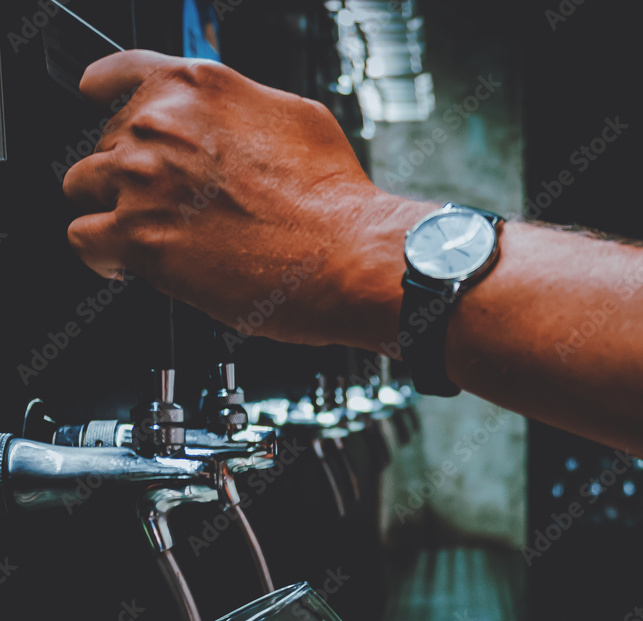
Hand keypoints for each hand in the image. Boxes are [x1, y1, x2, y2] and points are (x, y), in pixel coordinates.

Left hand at [63, 51, 422, 350]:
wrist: (345, 255)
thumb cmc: (332, 199)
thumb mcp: (294, 119)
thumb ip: (240, 111)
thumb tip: (227, 125)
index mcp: (196, 88)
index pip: (121, 74)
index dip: (110, 100)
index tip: (104, 112)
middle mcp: (161, 125)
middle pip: (105, 141)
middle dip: (129, 173)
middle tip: (167, 205)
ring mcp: (144, 181)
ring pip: (83, 186)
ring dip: (109, 209)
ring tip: (146, 234)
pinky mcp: (139, 239)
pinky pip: (83, 238)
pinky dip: (101, 253)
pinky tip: (126, 262)